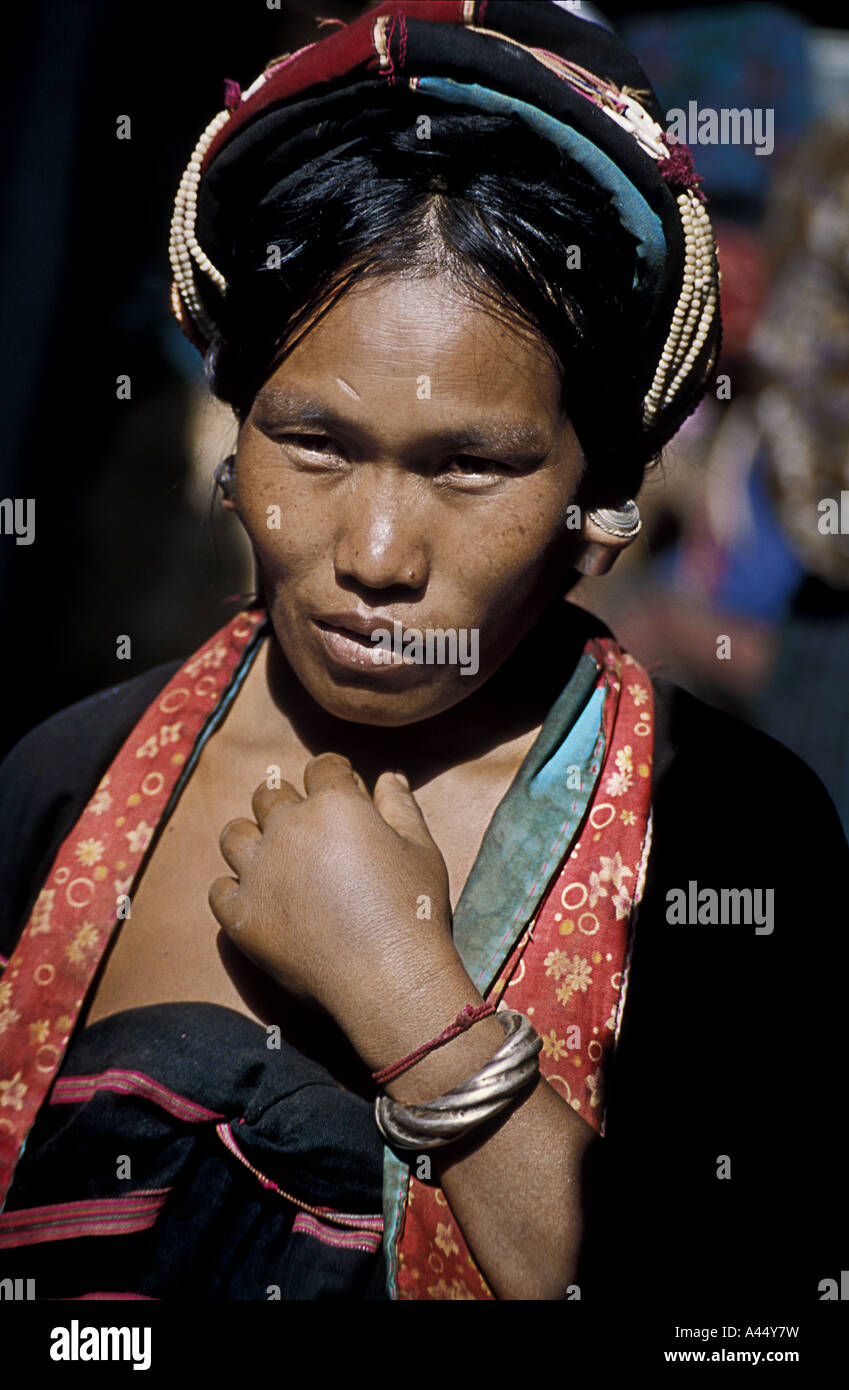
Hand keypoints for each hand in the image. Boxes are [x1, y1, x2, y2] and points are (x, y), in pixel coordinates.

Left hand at [208, 754, 452, 1029]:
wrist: (387, 978)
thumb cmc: (412, 911)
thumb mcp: (421, 849)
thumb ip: (400, 806)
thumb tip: (389, 776)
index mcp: (334, 804)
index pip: (322, 767)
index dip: (333, 774)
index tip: (341, 788)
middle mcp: (288, 828)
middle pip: (270, 794)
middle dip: (287, 802)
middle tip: (306, 827)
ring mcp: (258, 871)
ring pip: (235, 834)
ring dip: (252, 838)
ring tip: (272, 857)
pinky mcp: (241, 915)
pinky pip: (219, 889)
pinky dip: (235, 890)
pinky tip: (258, 899)